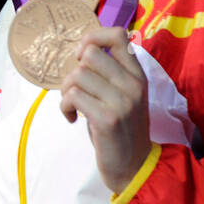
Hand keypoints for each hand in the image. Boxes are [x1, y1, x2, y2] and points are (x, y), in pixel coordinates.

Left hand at [59, 26, 152, 193]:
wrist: (135, 167)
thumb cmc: (122, 130)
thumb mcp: (124, 97)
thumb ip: (110, 74)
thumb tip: (82, 53)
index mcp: (138, 75)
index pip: (118, 36)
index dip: (93, 39)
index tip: (82, 57)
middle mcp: (133, 84)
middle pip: (90, 54)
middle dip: (73, 71)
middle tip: (75, 90)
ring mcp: (122, 101)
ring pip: (78, 75)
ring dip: (66, 91)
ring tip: (73, 107)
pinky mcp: (107, 118)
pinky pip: (73, 97)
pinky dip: (65, 107)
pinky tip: (72, 118)